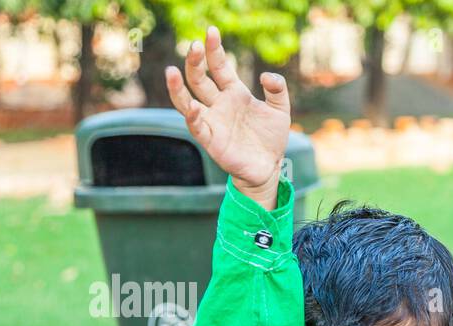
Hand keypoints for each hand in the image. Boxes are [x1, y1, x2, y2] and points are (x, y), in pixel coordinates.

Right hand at [164, 25, 290, 209]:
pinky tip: (193, 107)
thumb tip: (266, 75)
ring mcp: (212, 121)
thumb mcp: (280, 110)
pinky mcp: (210, 140)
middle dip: (194, 62)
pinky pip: (196, 127)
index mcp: (234, 92)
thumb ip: (278, 89)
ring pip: (186, 101)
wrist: (269, 167)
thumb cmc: (271, 137)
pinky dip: (193, 117)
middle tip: (194, 46)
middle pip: (199, 79)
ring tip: (171, 71)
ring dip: (177, 87)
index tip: (211, 31)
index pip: (218, 66)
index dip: (213, 49)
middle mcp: (218, 104)